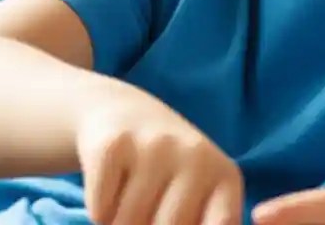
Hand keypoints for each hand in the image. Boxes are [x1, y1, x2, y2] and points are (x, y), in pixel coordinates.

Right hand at [75, 85, 242, 224]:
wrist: (123, 111)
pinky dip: (99, 212)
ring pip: (129, 223)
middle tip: (147, 213)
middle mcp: (196, 156)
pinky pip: (100, 211)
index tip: (177, 222)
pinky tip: (110, 187)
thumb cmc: (166, 169)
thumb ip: (201, 221)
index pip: (222, 224)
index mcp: (225, 176)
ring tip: (129, 198)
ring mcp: (156, 146)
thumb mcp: (198, 193)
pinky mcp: (114, 145)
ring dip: (120, 223)